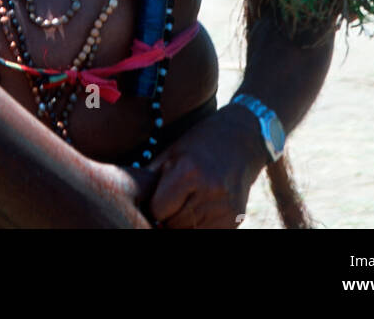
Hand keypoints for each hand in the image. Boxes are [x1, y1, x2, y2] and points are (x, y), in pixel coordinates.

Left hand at [148, 105, 267, 228]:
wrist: (242, 140)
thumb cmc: (200, 143)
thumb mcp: (172, 152)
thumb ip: (152, 179)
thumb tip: (131, 203)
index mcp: (189, 171)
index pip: (158, 210)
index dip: (154, 206)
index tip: (157, 198)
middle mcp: (209, 190)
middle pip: (173, 224)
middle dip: (168, 217)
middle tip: (172, 201)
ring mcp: (225, 207)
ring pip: (189, 231)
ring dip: (183, 223)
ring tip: (186, 203)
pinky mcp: (235, 218)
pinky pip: (208, 233)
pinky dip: (199, 226)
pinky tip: (200, 210)